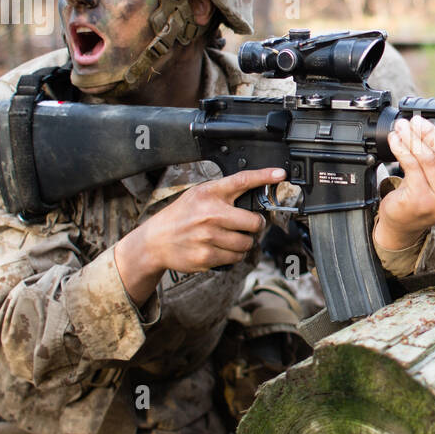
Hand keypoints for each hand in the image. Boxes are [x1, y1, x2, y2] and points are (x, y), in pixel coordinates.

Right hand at [115, 166, 285, 304]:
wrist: (155, 241)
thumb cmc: (180, 216)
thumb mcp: (198, 195)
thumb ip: (223, 193)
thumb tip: (255, 193)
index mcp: (209, 193)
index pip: (241, 180)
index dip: (264, 176)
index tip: (280, 174)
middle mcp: (210, 213)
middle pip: (254, 222)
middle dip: (255, 225)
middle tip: (247, 225)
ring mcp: (209, 236)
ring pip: (247, 243)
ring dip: (244, 243)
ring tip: (231, 238)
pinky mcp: (207, 256)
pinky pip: (235, 258)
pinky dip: (234, 255)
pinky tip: (221, 248)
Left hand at [375, 115, 434, 249]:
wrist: (405, 222)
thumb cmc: (427, 194)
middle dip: (431, 133)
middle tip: (418, 121)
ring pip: (428, 158)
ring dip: (413, 137)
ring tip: (403, 127)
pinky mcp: (420, 201)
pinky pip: (412, 165)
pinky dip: (402, 148)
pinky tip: (396, 140)